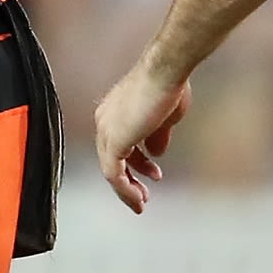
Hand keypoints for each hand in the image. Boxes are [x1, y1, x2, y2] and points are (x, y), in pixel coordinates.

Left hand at [94, 60, 191, 212]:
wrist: (166, 70)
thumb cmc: (168, 85)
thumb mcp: (164, 117)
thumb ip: (157, 136)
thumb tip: (156, 153)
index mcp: (113, 112)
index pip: (119, 143)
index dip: (136, 161)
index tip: (153, 171)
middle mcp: (104, 121)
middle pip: (111, 158)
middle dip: (129, 178)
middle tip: (143, 194)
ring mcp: (106, 131)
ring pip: (110, 170)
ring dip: (126, 189)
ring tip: (141, 202)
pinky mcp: (113, 141)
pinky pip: (113, 174)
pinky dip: (125, 190)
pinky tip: (138, 199)